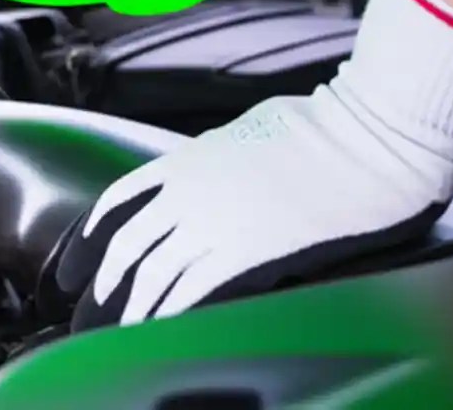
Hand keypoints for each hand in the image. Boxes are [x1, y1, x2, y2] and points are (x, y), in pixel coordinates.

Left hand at [55, 0, 452, 328]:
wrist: (367, 136)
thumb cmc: (324, 123)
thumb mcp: (252, 127)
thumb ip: (220, 154)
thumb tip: (211, 168)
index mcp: (188, 157)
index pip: (121, 198)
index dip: (97, 233)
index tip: (86, 257)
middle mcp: (190, 190)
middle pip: (129, 243)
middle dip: (108, 279)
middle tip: (97, 305)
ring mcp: (215, 221)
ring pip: (153, 272)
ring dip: (135, 306)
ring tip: (125, 329)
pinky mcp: (246, 252)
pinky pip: (194, 291)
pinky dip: (172, 313)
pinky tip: (164, 328)